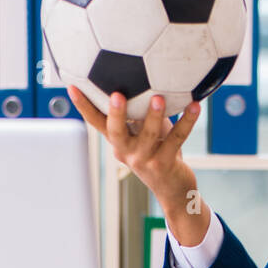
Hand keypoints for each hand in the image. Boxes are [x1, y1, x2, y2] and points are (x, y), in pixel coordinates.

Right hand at [67, 87, 211, 245]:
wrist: (174, 189)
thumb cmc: (159, 151)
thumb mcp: (144, 132)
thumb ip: (140, 112)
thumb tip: (143, 78)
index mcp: (118, 142)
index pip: (96, 123)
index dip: (84, 106)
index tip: (72, 86)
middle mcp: (127, 152)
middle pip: (116, 132)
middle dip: (115, 114)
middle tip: (116, 95)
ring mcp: (145, 159)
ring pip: (148, 136)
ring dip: (153, 115)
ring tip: (159, 98)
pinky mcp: (165, 164)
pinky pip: (177, 139)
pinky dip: (187, 121)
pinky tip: (195, 106)